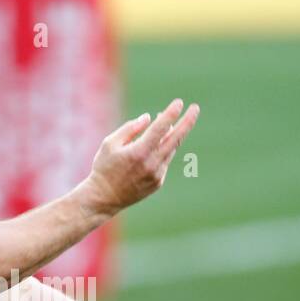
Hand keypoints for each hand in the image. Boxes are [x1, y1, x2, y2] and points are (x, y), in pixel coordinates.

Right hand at [80, 98, 199, 218]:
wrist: (104, 198)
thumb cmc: (104, 167)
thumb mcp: (110, 144)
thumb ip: (130, 129)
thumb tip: (149, 118)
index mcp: (139, 152)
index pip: (160, 128)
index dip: (170, 114)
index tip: (179, 102)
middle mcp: (151, 164)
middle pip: (175, 139)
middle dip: (187, 122)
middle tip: (195, 108)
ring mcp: (157, 175)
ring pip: (170, 149)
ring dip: (171, 135)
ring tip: (166, 126)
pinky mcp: (158, 182)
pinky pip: (164, 161)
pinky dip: (162, 151)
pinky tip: (151, 149)